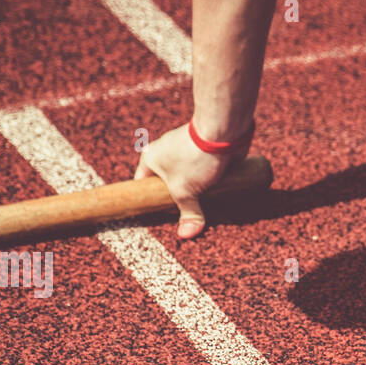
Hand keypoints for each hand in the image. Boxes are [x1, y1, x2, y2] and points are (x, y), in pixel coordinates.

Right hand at [133, 123, 239, 238]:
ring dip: (196, 192)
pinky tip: (216, 195)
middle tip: (184, 215)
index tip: (157, 214)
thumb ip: (187, 212)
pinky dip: (209, 183)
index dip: (149, 201)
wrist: (223, 130)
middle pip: (168, 184)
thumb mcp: (185, 190)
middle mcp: (166, 153)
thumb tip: (186, 234)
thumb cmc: (195, 156)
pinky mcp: (205, 152)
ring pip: (188, 178)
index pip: (142, 184)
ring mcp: (186, 151)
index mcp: (151, 158)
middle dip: (177, 199)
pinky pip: (204, 173)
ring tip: (203, 207)